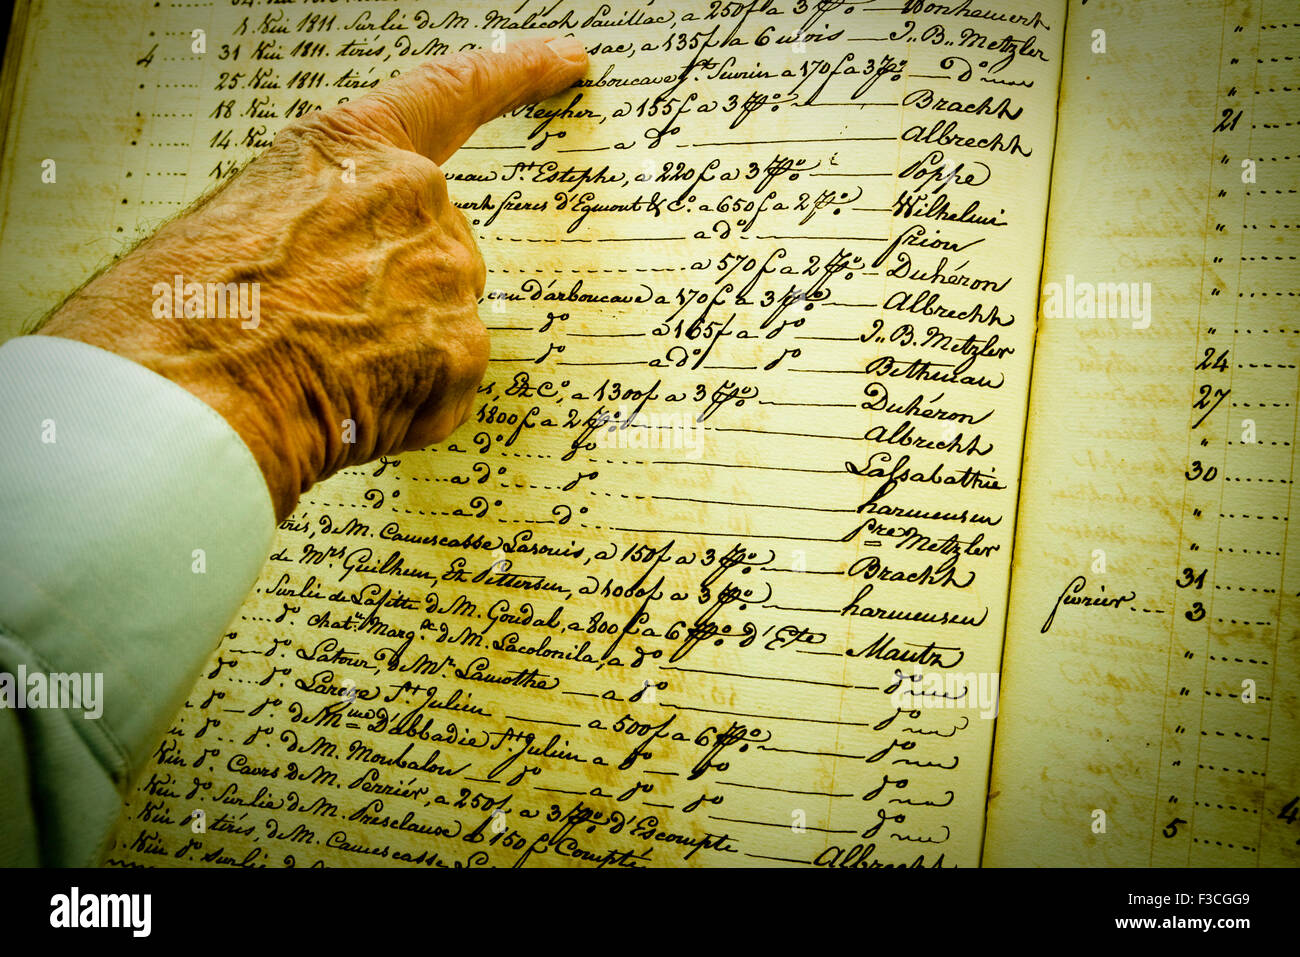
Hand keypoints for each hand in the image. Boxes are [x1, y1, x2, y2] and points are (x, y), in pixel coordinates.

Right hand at [39, 35, 588, 518]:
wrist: (188, 393)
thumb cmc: (182, 311)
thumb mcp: (245, 219)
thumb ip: (326, 219)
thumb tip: (352, 274)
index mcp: (352, 148)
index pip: (451, 93)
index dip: (516, 73)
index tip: (565, 58)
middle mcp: (416, 198)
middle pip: (438, 248)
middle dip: (395, 293)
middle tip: (318, 329)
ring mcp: (447, 274)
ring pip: (443, 320)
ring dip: (398, 351)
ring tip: (319, 368)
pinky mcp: (464, 349)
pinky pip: (446, 382)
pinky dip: (407, 403)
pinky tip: (349, 404)